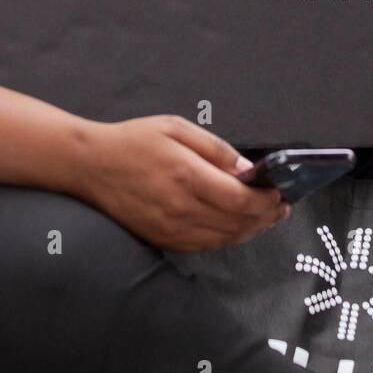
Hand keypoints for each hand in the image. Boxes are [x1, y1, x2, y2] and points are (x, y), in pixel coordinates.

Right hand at [75, 114, 289, 252]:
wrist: (92, 166)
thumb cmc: (134, 140)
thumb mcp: (175, 127)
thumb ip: (214, 148)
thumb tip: (247, 170)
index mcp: (186, 175)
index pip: (239, 200)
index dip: (266, 201)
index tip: (280, 193)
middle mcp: (181, 207)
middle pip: (237, 223)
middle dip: (265, 217)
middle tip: (281, 207)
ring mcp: (172, 228)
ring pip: (224, 238)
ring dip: (250, 230)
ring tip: (266, 218)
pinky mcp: (163, 239)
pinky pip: (205, 245)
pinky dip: (226, 238)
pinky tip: (236, 226)